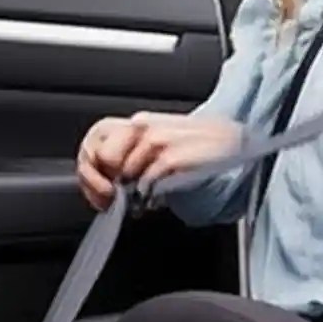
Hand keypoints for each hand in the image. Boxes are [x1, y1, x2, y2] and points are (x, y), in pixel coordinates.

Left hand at [76, 113, 241, 210]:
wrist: (231, 141)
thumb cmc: (196, 147)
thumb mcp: (159, 145)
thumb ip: (132, 156)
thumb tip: (108, 181)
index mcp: (138, 123)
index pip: (96, 140)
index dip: (92, 168)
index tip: (100, 189)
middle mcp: (143, 126)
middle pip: (104, 156)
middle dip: (108, 181)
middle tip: (118, 197)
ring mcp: (157, 139)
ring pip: (124, 172)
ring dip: (132, 191)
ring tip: (144, 198)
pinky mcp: (170, 156)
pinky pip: (146, 182)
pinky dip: (149, 195)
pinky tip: (157, 198)